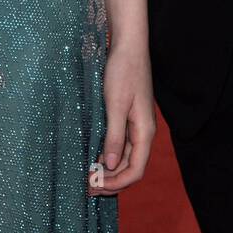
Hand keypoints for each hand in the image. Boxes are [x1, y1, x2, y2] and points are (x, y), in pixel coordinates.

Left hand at [89, 42, 155, 194]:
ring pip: (125, 157)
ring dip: (110, 169)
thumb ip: (114, 137)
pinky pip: (121, 143)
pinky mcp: (129, 117)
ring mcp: (136, 124)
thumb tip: (110, 166)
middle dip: (111, 180)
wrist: (128, 46)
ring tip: (89, 175)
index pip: (135, 170)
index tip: (95, 186)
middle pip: (131, 167)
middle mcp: (143, 131)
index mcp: (145, 131)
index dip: (117, 183)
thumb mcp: (115, 105)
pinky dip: (109, 154)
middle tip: (87, 186)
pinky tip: (95, 155)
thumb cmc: (123, 72)